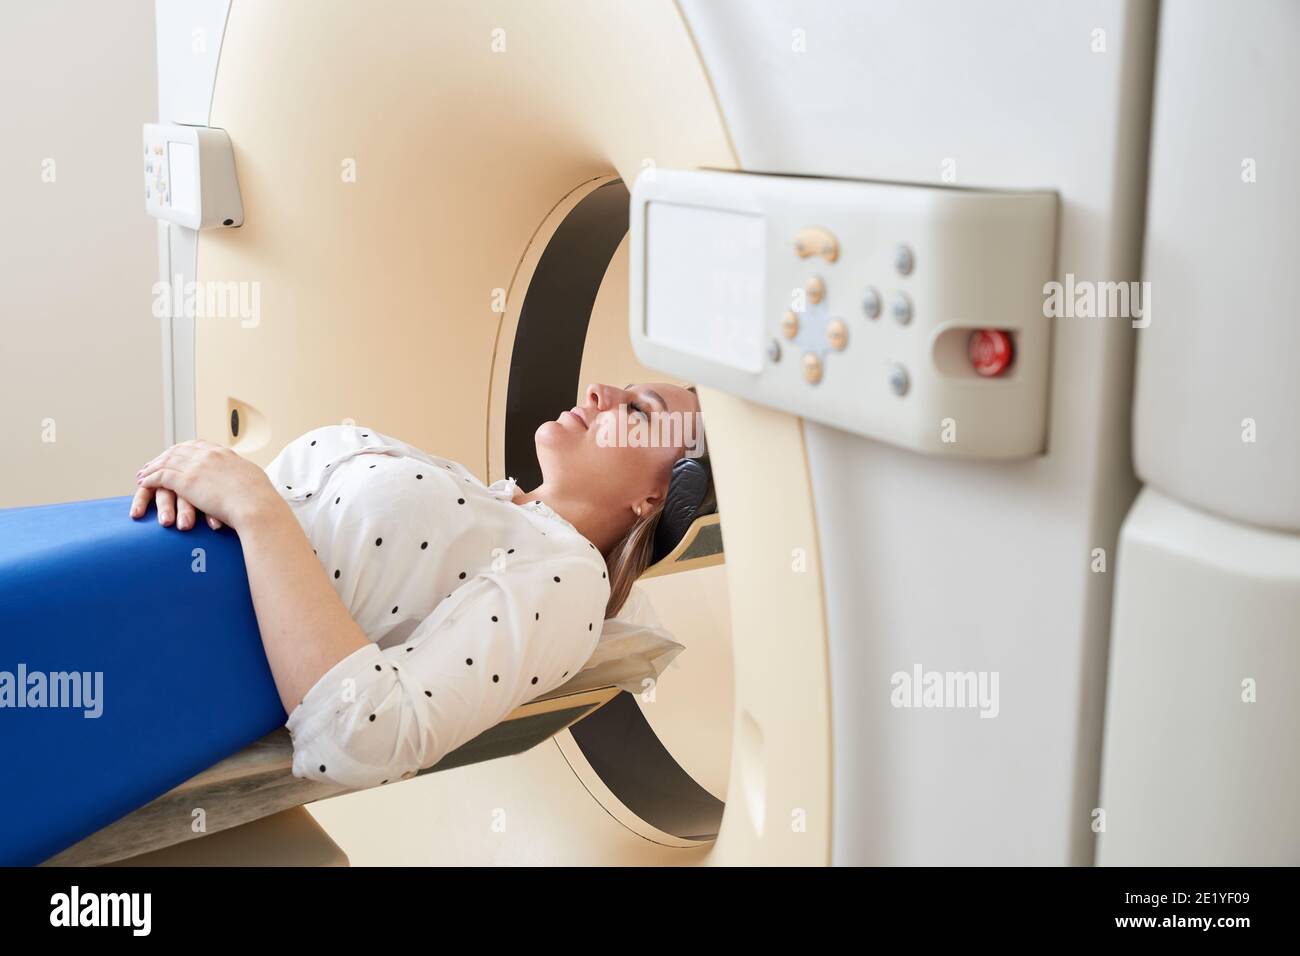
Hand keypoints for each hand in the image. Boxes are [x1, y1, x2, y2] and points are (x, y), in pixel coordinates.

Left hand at [132, 439, 283, 530]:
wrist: (256, 506)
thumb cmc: (260, 499)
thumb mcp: (253, 479)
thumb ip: (243, 476)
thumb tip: (246, 480)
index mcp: (224, 454)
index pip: (198, 445)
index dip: (183, 450)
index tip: (176, 454)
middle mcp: (208, 455)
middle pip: (178, 450)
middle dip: (164, 456)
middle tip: (154, 463)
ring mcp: (196, 466)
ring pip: (166, 462)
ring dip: (152, 467)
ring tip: (143, 473)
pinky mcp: (186, 482)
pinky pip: (161, 477)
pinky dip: (150, 479)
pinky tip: (143, 483)